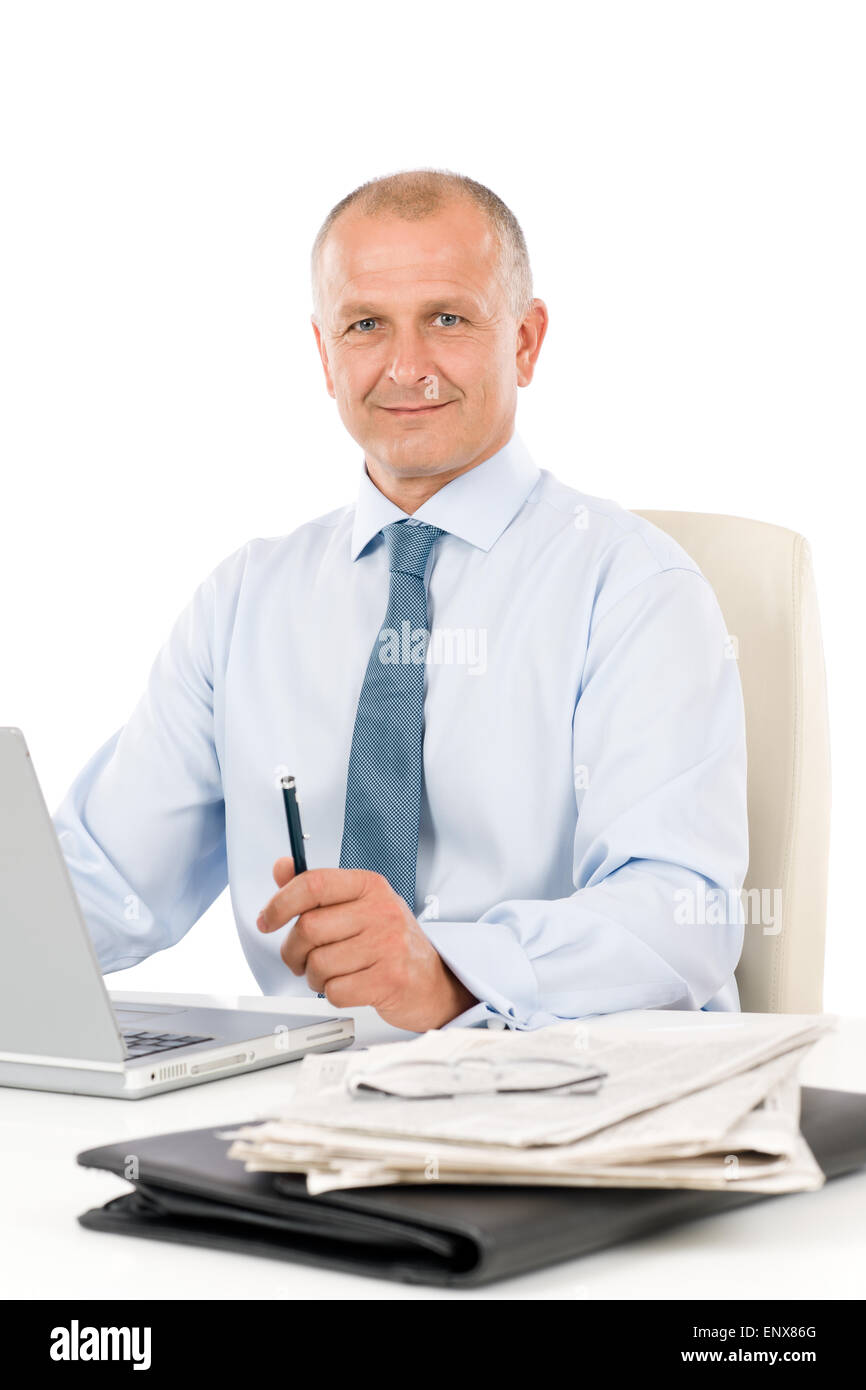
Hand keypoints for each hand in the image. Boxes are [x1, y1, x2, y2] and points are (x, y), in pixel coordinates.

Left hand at [256, 858, 476, 1031]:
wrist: (434, 981)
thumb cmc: (391, 943)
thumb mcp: (358, 906)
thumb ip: (318, 889)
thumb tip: (282, 866)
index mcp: (369, 886)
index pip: (313, 884)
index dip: (280, 902)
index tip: (267, 919)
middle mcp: (381, 910)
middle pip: (308, 928)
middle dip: (293, 951)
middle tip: (300, 959)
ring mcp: (388, 944)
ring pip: (318, 964)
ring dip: (314, 976)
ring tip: (332, 974)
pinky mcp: (389, 979)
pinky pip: (335, 991)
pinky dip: (333, 993)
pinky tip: (350, 986)